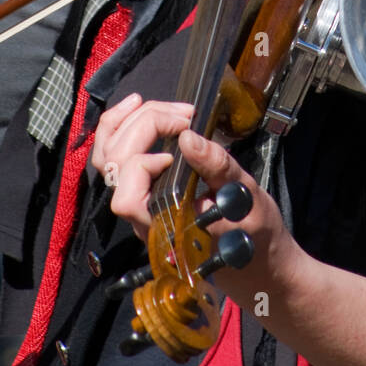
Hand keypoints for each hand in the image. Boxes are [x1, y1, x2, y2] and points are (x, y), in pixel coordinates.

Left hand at [89, 94, 306, 312]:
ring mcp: (141, 205)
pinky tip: (139, 111)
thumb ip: (217, 167)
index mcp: (164, 226)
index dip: (147, 159)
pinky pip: (118, 162)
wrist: (258, 262)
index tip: (184, 137)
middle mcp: (144, 218)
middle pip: (114, 167)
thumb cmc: (255, 235)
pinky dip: (122, 132)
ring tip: (147, 103)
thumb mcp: (246, 197)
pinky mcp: (146, 193)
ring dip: (123, 125)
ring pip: (108, 162)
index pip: (128, 195)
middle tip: (182, 113)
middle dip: (142, 126)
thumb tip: (188, 138)